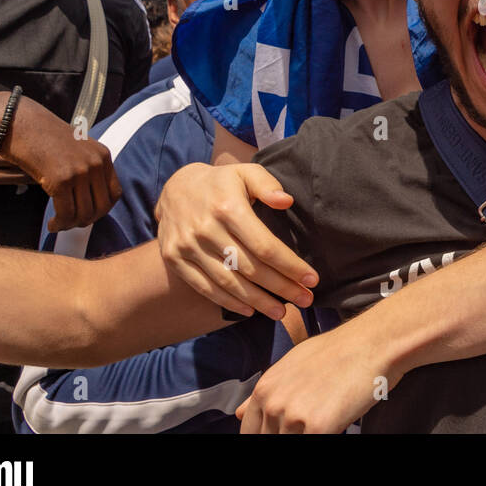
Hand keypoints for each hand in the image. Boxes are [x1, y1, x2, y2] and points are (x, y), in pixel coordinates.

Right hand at [0, 97, 121, 230]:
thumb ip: (88, 168)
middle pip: (101, 207)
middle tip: (71, 224)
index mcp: (103, 155)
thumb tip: (90, 200)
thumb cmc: (43, 138)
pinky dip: (60, 224)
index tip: (88, 215)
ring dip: (71, 225)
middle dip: (86, 221)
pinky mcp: (61, 180)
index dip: (102, 210)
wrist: (20, 123)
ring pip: (84, 213)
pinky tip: (51, 224)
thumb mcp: (76, 148)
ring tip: (58, 224)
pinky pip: (66, 213)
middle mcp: (95, 163)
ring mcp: (80, 171)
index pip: (115, 194)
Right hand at [154, 162, 316, 318]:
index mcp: (228, 208)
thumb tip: (286, 201)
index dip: (290, 266)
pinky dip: (228, 302)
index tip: (312, 279)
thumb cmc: (222, 182)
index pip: (265, 246)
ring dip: (258, 301)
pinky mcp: (174, 259)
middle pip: (250, 268)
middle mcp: (206, 230)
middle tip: (306, 300)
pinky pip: (204, 288)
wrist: (175, 188)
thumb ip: (267, 184)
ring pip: (228, 283)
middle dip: (282, 287)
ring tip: (281, 312)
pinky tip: (250, 310)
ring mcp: (187, 247)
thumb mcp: (245, 173)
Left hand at [237, 320, 393, 432]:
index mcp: (265, 389)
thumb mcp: (293, 364)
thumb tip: (239, 412)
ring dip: (308, 435)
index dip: (267, 435)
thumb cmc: (339, 351)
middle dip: (290, 436)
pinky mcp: (319, 427)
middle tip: (310, 424)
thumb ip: (265, 391)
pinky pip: (317, 444)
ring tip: (327, 417)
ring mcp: (294, 417)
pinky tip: (338, 424)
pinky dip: (330, 436)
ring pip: (291, 443)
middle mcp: (274, 404)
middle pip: (270, 440)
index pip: (250, 432)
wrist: (373, 343)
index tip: (287, 432)